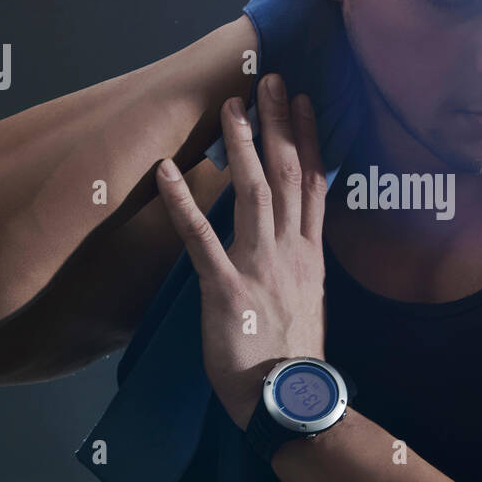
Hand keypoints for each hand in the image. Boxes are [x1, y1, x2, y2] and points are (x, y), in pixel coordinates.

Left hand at [156, 73, 328, 429]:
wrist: (290, 400)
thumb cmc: (293, 359)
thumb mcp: (309, 302)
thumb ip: (300, 264)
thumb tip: (294, 239)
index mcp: (310, 255)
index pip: (315, 184)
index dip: (310, 139)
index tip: (306, 102)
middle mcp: (291, 252)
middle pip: (289, 176)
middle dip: (281, 125)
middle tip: (271, 80)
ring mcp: (260, 268)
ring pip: (255, 194)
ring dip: (244, 146)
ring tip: (232, 107)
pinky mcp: (227, 290)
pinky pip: (202, 239)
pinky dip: (183, 202)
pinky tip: (166, 169)